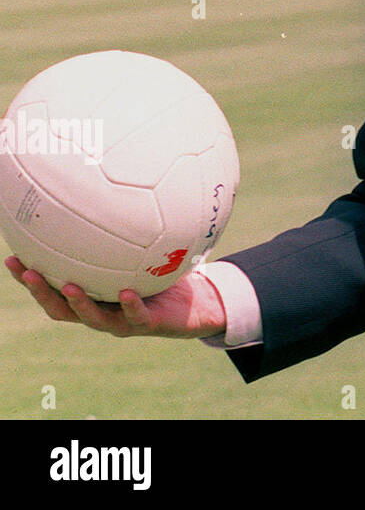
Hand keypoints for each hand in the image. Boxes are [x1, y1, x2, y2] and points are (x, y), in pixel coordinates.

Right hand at [5, 256, 227, 339]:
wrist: (192, 306)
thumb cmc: (159, 278)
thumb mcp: (138, 253)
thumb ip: (119, 235)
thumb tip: (105, 195)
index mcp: (90, 297)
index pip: (51, 290)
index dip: (28, 279)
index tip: (10, 257)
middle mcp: (100, 312)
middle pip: (60, 309)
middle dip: (41, 292)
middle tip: (26, 272)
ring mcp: (121, 321)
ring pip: (93, 318)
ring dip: (79, 303)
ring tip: (70, 286)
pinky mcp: (146, 323)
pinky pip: (136, 315)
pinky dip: (130, 305)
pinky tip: (126, 293)